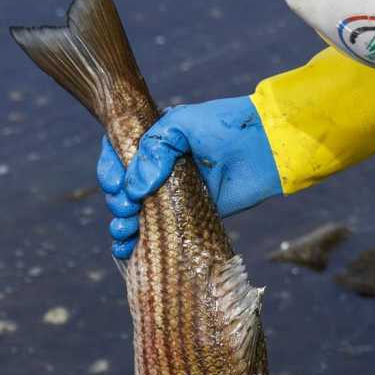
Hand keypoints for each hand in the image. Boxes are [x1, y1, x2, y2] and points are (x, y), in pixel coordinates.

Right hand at [96, 96, 281, 258]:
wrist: (265, 148)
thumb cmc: (225, 127)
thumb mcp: (181, 125)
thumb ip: (152, 150)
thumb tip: (134, 190)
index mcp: (155, 142)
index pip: (118, 156)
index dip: (109, 172)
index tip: (114, 185)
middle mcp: (161, 169)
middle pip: (124, 189)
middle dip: (117, 202)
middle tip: (127, 209)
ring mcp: (175, 194)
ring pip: (137, 214)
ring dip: (123, 226)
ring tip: (124, 233)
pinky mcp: (191, 216)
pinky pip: (160, 232)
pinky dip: (141, 243)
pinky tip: (128, 249)